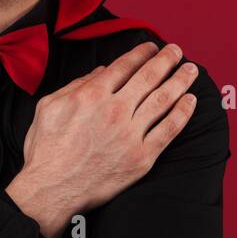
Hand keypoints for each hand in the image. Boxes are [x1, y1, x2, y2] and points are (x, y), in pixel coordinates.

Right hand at [6, 41, 198, 237]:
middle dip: (167, 60)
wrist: (51, 190)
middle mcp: (115, 110)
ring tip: (191, 70)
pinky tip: (190, 101)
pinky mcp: (141, 157)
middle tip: (177, 51)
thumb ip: (75, 85)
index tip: (152, 47)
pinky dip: (182, 113)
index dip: (142, 53)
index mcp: (92, 95)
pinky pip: (168, 130)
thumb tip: (101, 71)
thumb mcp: (48, 107)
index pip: (125, 65)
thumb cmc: (45, 150)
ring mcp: (130, 135)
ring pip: (164, 100)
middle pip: (149, 77)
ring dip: (180, 81)